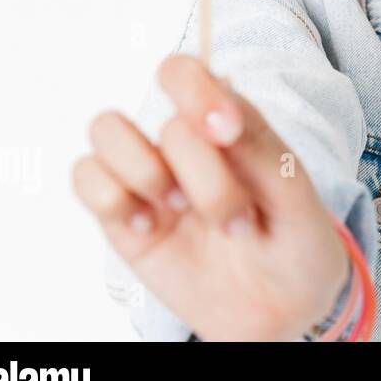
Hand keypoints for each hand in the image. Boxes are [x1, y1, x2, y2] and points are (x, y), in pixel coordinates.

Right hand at [72, 55, 349, 340]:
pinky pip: (86, 177)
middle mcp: (183, 141)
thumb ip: (259, 144)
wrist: (282, 307)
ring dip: (147, 173)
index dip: (196, 92)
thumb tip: (219, 106)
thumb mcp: (295, 193)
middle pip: (165, 120)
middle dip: (204, 171)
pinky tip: (149, 227)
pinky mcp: (122, 215)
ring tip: (182, 211)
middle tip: (238, 217)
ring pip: (106, 130)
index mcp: (228, 122)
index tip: (224, 131)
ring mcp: (150, 176)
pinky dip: (112, 198)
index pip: (188, 73)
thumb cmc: (295, 239)